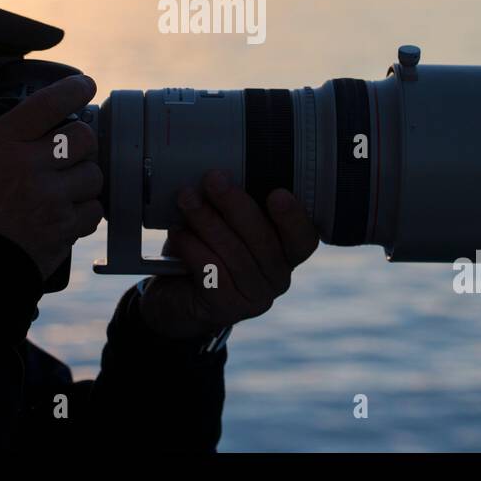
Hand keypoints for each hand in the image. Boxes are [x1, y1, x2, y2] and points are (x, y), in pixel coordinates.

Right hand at [0, 75, 103, 278]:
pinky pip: (94, 210)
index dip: (74, 89)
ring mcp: (50, 199)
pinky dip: (84, 211)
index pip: (49, 103)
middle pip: (84, 137)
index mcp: (1, 142)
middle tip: (71, 150)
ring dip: (83, 178)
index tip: (86, 86)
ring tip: (64, 186)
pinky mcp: (63, 229)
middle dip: (81, 141)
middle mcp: (30, 165)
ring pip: (93, 174)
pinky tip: (65, 213)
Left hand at [138, 170, 318, 339]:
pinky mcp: (227, 309)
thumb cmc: (207, 247)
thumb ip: (234, 204)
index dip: (293, 217)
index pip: (303, 237)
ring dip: (208, 222)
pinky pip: (213, 274)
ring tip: (186, 199)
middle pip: (264, 242)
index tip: (277, 194)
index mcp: (287, 251)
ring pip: (235, 256)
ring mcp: (255, 297)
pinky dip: (194, 249)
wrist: (177, 295)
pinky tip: (179, 233)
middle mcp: (278, 277)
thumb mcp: (225, 222)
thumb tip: (221, 172)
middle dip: (236, 206)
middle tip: (213, 179)